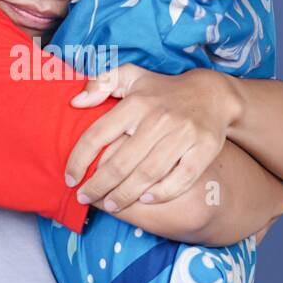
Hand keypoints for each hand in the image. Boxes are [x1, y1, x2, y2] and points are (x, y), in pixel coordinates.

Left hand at [64, 63, 240, 212]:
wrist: (213, 95)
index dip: (79, 160)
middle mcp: (158, 119)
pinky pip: (180, 179)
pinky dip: (161, 193)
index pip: (98, 135)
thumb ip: (101, 84)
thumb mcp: (131, 76)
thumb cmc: (163, 91)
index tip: (70, 178)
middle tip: (84, 198)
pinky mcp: (204, 149)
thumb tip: (75, 102)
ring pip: (147, 175)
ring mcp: (183, 135)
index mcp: (136, 102)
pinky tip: (144, 200)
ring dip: (124, 195)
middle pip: (120, 163)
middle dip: (98, 185)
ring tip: (110, 205)